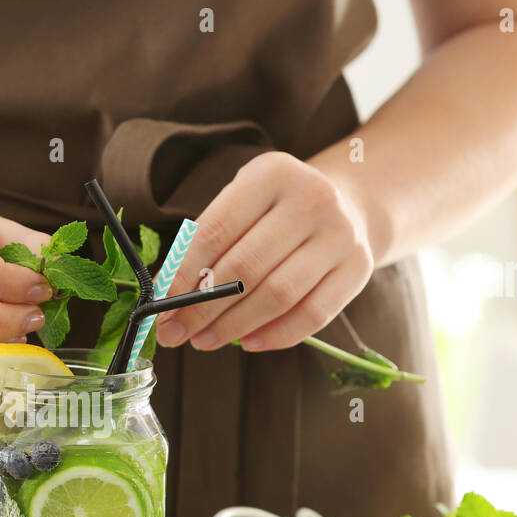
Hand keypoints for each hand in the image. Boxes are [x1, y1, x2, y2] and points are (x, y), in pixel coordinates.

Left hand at [154, 152, 373, 351]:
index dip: (182, 276)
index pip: (215, 232)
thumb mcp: (240, 204)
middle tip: (176, 332)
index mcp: (272, 174)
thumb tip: (165, 295)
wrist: (351, 203)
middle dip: (202, 309)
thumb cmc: (275, 209)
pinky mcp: (358, 268)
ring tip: (204, 341)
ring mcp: (340, 235)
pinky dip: (275, 336)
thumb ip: (204, 242)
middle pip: (246, 268)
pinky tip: (247, 343)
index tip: (158, 307)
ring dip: (233, 327)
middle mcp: (312, 199)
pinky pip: (313, 315)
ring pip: (278, 295)